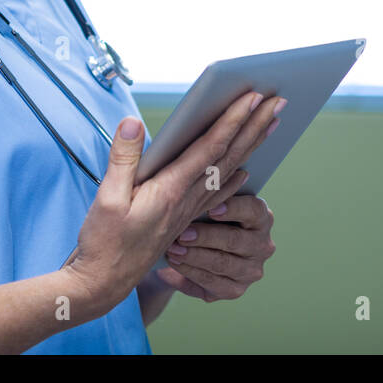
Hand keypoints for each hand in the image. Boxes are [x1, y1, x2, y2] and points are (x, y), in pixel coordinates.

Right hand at [64, 90, 280, 311]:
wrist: (103, 284)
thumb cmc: (103, 243)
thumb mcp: (107, 198)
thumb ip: (123, 158)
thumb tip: (133, 122)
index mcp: (171, 190)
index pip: (210, 148)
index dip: (233, 121)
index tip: (252, 98)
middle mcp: (187, 199)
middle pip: (229, 156)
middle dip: (255, 126)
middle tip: (279, 102)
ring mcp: (188, 211)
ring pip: (228, 172)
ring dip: (251, 146)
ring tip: (270, 125)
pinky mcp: (182, 219)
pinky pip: (217, 194)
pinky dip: (234, 177)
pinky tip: (245, 171)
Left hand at [157, 193, 275, 300]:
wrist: (193, 249)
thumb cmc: (203, 217)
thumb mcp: (209, 203)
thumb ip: (210, 194)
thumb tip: (201, 180)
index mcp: (261, 218)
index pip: (254, 210)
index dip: (234, 209)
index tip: (211, 209)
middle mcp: (263, 245)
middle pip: (236, 240)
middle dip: (206, 237)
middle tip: (182, 233)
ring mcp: (251, 270)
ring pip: (223, 263)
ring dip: (195, 256)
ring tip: (172, 249)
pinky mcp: (235, 290)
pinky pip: (213, 283)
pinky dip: (191, 272)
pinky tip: (175, 264)